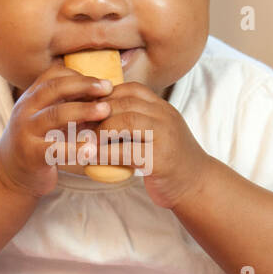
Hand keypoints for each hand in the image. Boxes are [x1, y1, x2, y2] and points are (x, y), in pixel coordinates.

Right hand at [0, 59, 114, 198]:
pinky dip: (75, 148)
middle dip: (83, 85)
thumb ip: (66, 105)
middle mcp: (25, 110)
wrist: (9, 174)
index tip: (102, 82)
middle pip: (53, 89)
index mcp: (31, 98)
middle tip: (108, 88)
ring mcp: (26, 132)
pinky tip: (93, 149)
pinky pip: (54, 149)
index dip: (78, 75)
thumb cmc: (37, 143)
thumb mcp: (46, 119)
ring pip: (54, 115)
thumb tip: (104, 95)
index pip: (52, 75)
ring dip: (82, 110)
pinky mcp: (31, 155)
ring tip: (105, 110)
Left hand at [90, 81, 210, 207]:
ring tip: (83, 141)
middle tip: (75, 124)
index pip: (129, 89)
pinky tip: (90, 159)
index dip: (104, 96)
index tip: (84, 108)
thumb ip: (136, 120)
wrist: (197, 184)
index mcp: (162, 107)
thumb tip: (98, 114)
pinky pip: (126, 152)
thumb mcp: (156, 132)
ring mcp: (164, 136)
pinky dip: (104, 154)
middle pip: (123, 103)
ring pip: (125, 121)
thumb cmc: (169, 159)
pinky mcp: (160, 159)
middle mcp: (165, 117)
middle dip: (96, 113)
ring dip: (99, 131)